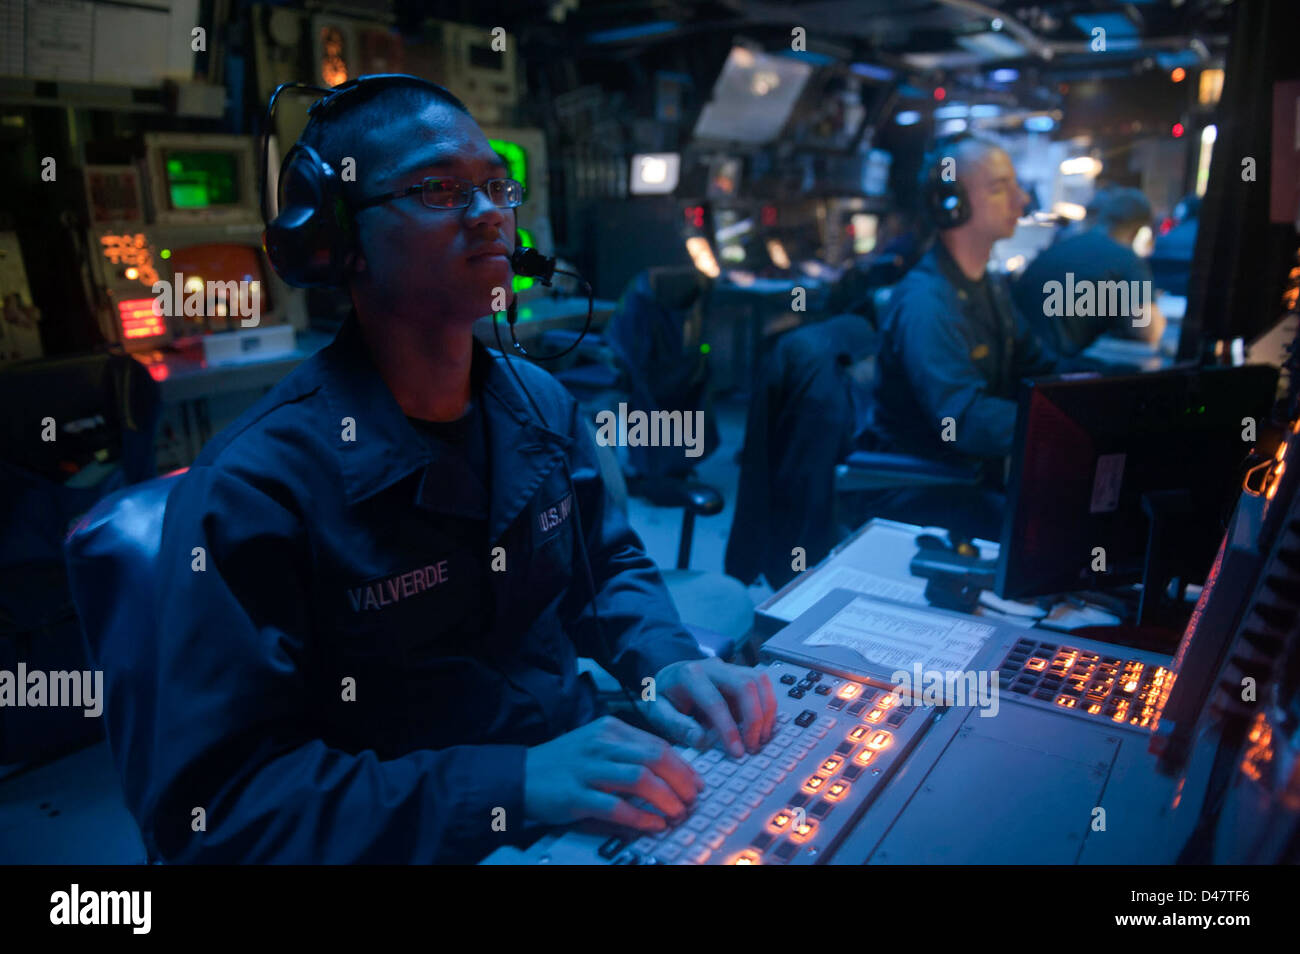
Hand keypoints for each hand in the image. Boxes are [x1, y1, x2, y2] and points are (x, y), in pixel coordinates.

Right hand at [523, 715, 703, 831]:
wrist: (518, 775)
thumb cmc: (564, 763)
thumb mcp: (596, 745)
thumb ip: (628, 753)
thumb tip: (669, 773)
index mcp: (610, 729)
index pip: (658, 744)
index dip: (683, 766)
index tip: (697, 783)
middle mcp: (601, 744)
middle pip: (654, 757)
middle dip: (681, 780)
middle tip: (693, 799)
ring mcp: (587, 769)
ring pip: (639, 778)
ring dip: (665, 798)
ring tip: (678, 813)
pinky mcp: (575, 795)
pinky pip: (615, 806)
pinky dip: (639, 817)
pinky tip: (654, 825)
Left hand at [638, 657, 777, 758]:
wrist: (668, 678)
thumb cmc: (664, 696)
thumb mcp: (657, 712)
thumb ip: (677, 726)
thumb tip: (702, 740)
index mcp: (689, 675)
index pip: (716, 702)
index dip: (729, 729)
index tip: (737, 752)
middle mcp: (713, 666)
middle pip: (745, 685)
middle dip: (754, 719)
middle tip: (753, 746)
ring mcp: (729, 667)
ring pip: (759, 681)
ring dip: (766, 711)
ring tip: (762, 738)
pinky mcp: (740, 673)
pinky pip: (763, 684)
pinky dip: (768, 705)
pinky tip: (763, 726)